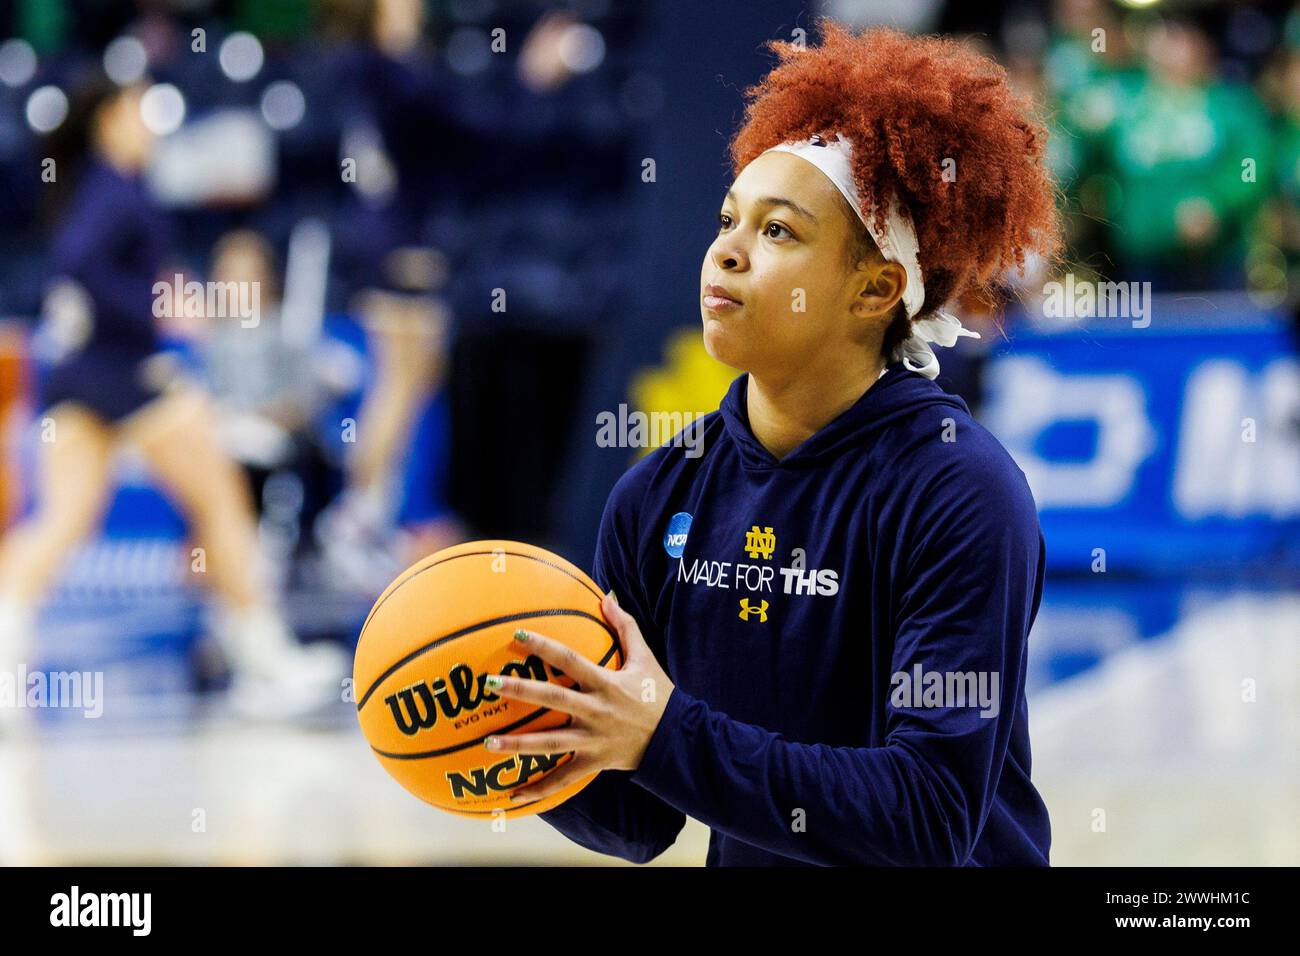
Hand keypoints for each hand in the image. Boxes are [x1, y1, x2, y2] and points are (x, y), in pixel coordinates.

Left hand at [482, 590, 674, 803]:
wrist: (676, 738)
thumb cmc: (658, 694)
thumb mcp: (645, 658)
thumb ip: (624, 626)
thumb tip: (606, 596)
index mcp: (606, 683)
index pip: (570, 659)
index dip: (544, 646)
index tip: (516, 634)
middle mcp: (596, 711)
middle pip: (554, 699)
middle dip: (522, 691)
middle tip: (491, 684)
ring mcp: (593, 740)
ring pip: (551, 744)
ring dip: (518, 746)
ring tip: (488, 743)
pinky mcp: (593, 763)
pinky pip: (563, 779)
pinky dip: (539, 790)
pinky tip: (512, 796)